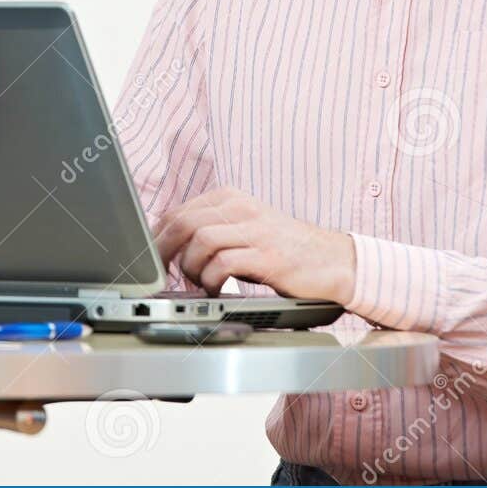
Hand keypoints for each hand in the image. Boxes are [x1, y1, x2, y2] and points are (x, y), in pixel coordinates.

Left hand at [152, 187, 356, 303]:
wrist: (332, 260)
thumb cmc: (283, 249)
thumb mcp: (243, 228)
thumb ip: (211, 230)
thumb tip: (167, 245)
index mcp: (230, 198)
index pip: (177, 211)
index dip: (157, 238)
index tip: (153, 261)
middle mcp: (241, 207)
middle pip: (182, 223)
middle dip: (165, 253)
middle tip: (167, 275)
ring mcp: (255, 230)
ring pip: (199, 241)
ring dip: (192, 268)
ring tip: (200, 282)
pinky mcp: (268, 255)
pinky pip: (223, 263)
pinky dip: (212, 280)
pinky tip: (217, 289)